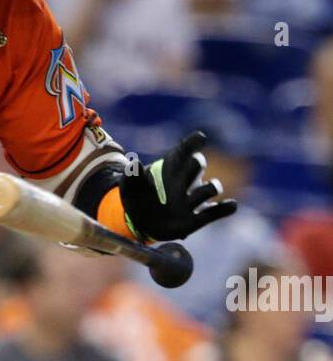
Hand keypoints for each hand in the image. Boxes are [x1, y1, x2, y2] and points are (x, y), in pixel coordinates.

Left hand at [120, 132, 237, 240]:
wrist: (140, 223)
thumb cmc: (137, 197)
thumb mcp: (130, 186)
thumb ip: (132, 175)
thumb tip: (134, 163)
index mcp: (171, 167)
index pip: (185, 150)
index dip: (193, 143)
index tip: (201, 138)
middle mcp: (185, 180)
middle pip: (197, 165)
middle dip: (196, 166)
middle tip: (193, 167)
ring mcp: (193, 199)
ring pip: (211, 188)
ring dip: (211, 188)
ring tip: (206, 191)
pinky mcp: (197, 219)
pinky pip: (217, 212)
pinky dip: (225, 208)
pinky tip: (230, 206)